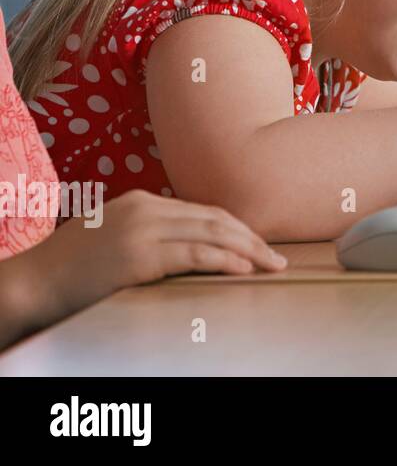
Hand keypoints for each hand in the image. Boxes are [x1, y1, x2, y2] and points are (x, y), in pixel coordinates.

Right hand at [18, 190, 285, 331]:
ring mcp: (142, 229)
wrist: (32, 283)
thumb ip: (152, 235)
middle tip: (278, 257)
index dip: (238, 229)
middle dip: (252, 239)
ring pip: (212, 234)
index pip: (205, 212)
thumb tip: (194, 248)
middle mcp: (147, 208)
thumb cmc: (72, 269)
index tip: (261, 245)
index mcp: (143, 201)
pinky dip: (225, 260)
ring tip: (271, 265)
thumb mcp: (116, 237)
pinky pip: (194, 254)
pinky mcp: (139, 255)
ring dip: (248, 251)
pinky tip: (244, 269)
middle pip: (216, 219)